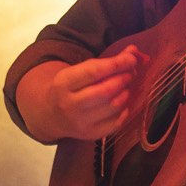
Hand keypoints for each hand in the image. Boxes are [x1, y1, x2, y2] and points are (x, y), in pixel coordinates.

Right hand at [16, 46, 143, 140]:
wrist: (52, 114)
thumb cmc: (71, 88)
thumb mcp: (80, 71)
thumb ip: (107, 62)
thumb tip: (134, 51)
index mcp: (64, 83)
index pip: (93, 72)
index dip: (116, 64)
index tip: (131, 59)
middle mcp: (69, 104)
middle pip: (105, 91)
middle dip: (123, 79)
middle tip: (131, 73)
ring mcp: (80, 122)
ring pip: (112, 107)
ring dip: (125, 93)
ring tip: (126, 87)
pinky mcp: (91, 134)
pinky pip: (116, 122)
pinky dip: (124, 110)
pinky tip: (122, 103)